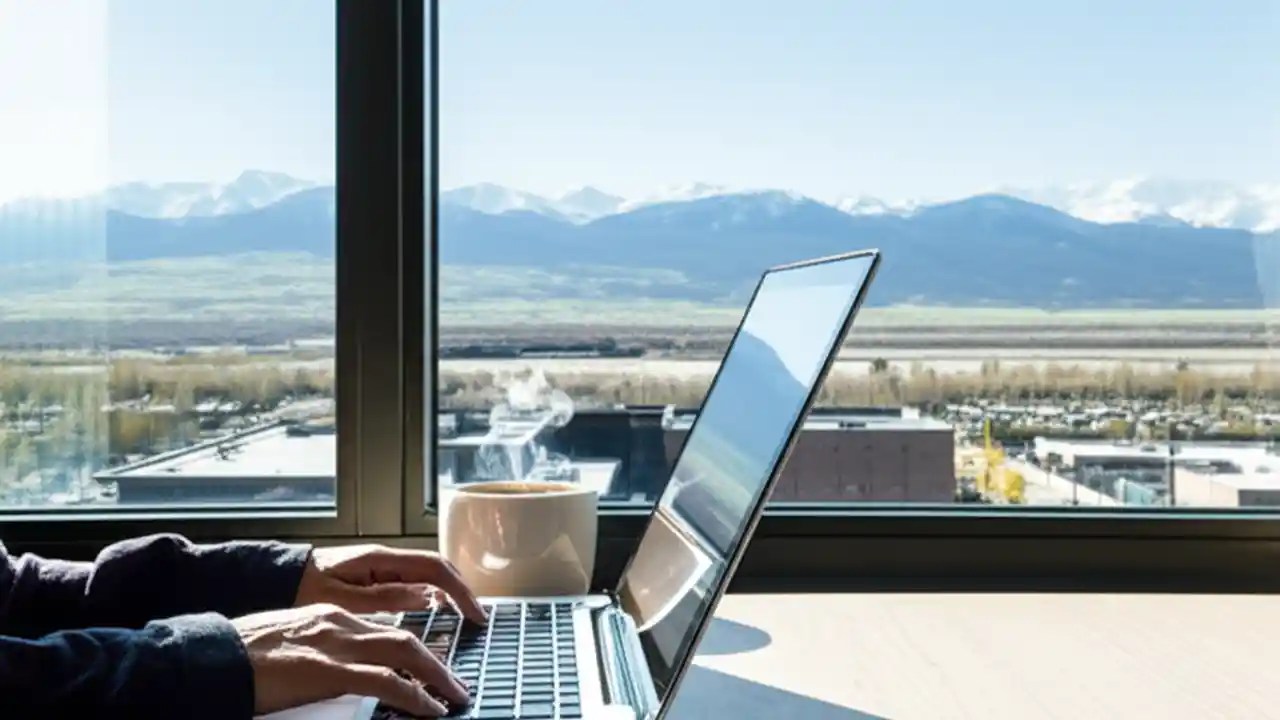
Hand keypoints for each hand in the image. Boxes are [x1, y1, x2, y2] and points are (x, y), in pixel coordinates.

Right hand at [235, 603, 466, 715]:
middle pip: (403, 639)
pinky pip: (386, 683)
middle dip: (435, 662)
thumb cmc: (240, 656)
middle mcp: (339, 623)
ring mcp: (336, 645)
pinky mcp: (329, 671)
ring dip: (436, 678)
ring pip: (405, 654)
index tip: (429, 665)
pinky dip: (416, 696)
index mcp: (329, 615)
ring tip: (454, 698)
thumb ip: (318, 649)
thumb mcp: (288, 642)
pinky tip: (430, 710)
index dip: (411, 648)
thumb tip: (333, 670)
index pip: (383, 630)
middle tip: (455, 684)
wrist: (211, 657)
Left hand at [295, 544, 486, 623]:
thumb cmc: (301, 589)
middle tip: (477, 619)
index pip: (434, 568)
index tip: (475, 615)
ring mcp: (381, 566)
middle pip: (436, 569)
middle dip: (461, 591)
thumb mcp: (341, 599)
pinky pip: (411, 582)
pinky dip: (430, 595)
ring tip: (463, 618)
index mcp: (380, 559)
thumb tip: (427, 597)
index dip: (460, 590)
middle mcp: (385, 559)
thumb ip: (384, 598)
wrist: (276, 579)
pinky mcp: (374, 577)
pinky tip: (435, 611)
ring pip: (426, 575)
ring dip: (449, 593)